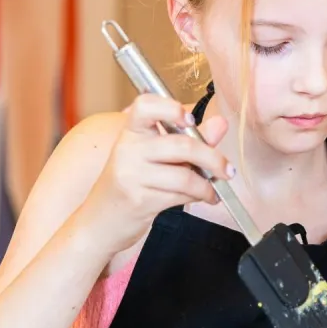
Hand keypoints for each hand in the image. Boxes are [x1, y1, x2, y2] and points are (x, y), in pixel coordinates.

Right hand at [78, 94, 231, 254]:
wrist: (99, 221)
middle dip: (212, 159)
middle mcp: (128, 150)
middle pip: (181, 145)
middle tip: (227, 169)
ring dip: (207, 185)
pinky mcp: (139, 200)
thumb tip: (221, 123)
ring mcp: (132, 175)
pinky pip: (180, 195)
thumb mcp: (156, 155)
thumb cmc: (132, 183)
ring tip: (214, 188)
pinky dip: (199, 196)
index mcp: (131, 132)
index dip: (171, 108)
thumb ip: (190, 138)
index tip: (190, 120)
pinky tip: (205, 197)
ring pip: (184, 175)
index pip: (146, 106)